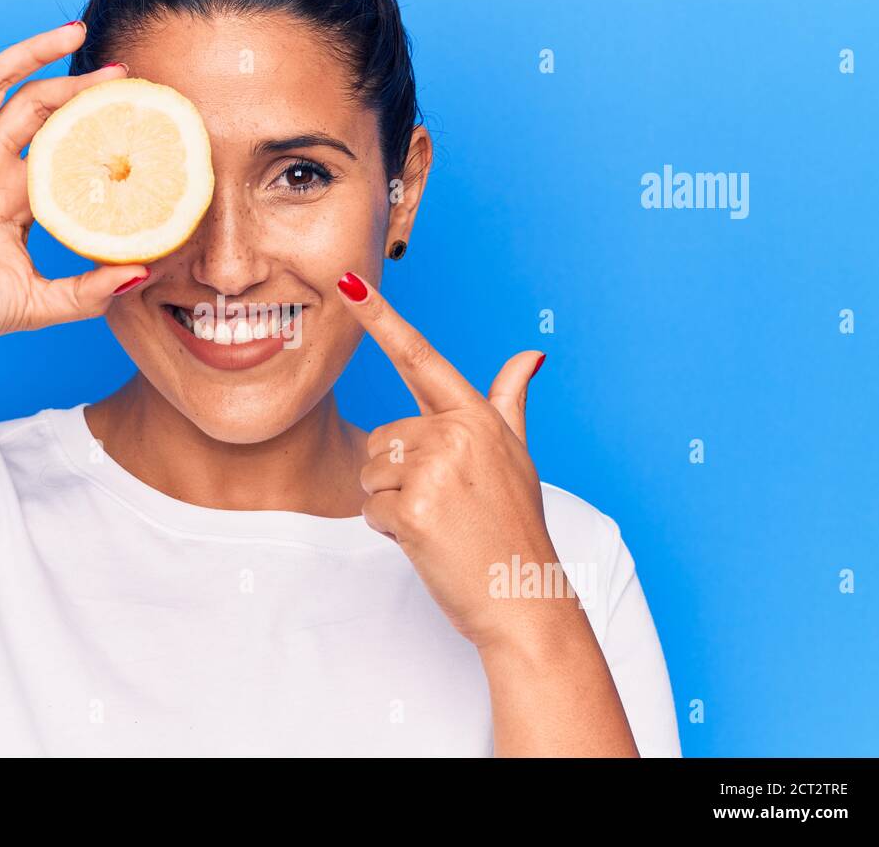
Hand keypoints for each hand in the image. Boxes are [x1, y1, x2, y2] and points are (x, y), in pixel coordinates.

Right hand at [0, 0, 147, 353]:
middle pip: (43, 107)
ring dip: (34, 51)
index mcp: (17, 197)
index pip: (67, 151)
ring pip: (0, 81)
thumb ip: (89, 293)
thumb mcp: (37, 302)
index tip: (141, 121)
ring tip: (75, 32)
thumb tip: (144, 274)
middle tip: (124, 73)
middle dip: (83, 88)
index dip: (100, 134)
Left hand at [337, 271, 563, 651]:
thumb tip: (530, 355)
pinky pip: (371, 510)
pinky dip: (390, 531)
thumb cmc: (515, 529)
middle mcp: (457, 434)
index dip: (382, 317)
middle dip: (397, 476)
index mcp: (478, 418)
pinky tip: (428, 543)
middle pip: (382, 437)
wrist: (525, 599)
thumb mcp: (517, 457)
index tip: (348, 280)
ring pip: (371, 473)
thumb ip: (508, 403)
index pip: (421, 357)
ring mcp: (436, 470)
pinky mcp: (414, 507)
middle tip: (443, 507)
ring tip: (438, 523)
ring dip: (391, 503)